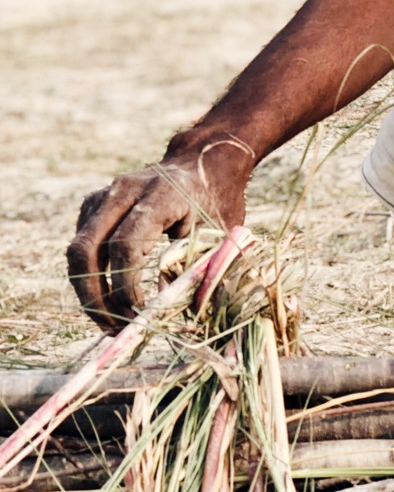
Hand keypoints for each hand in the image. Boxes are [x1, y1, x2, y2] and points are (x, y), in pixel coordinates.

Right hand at [67, 139, 250, 331]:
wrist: (205, 164)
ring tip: (111, 321)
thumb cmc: (217, 202)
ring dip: (89, 290)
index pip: (126, 245)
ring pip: (78, 250)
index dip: (127, 285)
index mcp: (158, 195)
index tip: (140, 313)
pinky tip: (111, 299)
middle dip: (94, 295)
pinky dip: (91, 275)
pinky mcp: (94, 206)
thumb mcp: (217, 236)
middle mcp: (121, 192)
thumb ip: (193, 270)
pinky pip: (82, 245)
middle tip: (114, 328)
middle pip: (86, 249)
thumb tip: (162, 312)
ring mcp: (103, 196)